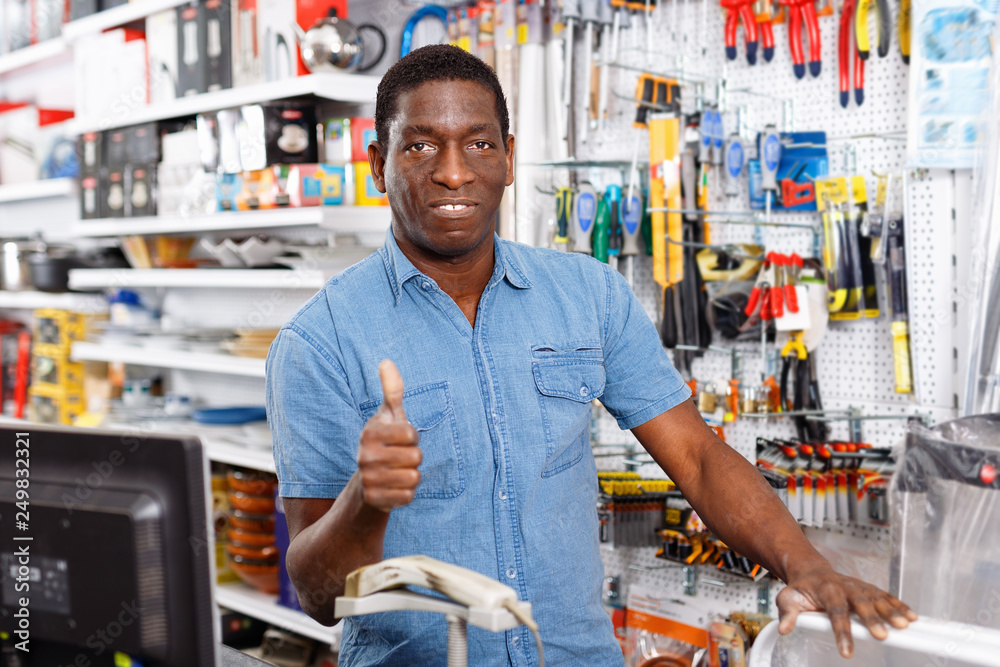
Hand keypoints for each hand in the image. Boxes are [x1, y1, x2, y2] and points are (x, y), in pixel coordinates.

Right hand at [357, 360, 420, 511]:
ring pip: (414, 478)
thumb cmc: (385, 442)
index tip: (400, 439)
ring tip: (397, 472)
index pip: (412, 434)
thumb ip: (392, 390)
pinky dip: (406, 494)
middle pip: (416, 457)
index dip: (413, 437)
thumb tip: (386, 361)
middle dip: (413, 458)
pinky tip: (394, 488)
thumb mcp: (389, 416)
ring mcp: (368, 479)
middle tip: (398, 458)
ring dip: (411, 476)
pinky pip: (408, 497)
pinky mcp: (374, 499)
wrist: (368, 482)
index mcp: (369, 432)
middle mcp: (365, 455)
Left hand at [776, 566, 917, 657]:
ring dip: (891, 611)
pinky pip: (885, 596)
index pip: (835, 611)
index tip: (846, 652)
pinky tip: (912, 616)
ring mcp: (858, 587)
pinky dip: (899, 605)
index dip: (842, 631)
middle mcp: (845, 587)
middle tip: (882, 636)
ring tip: (905, 625)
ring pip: (876, 598)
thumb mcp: (788, 597)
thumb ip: (787, 612)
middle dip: (872, 619)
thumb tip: (785, 629)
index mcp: (825, 589)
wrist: (812, 572)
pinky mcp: (868, 589)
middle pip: (860, 603)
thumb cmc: (801, 589)